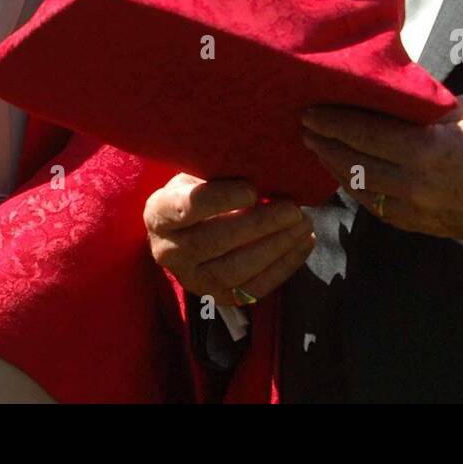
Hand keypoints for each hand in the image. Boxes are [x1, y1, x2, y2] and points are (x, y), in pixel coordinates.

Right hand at [144, 173, 315, 310]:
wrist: (184, 231)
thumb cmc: (197, 191)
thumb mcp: (197, 174)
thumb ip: (220, 173)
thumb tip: (262, 166)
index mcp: (159, 214)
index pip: (187, 208)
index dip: (220, 199)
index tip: (252, 190)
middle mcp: (168, 251)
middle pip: (214, 242)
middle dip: (259, 225)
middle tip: (293, 209)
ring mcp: (192, 280)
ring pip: (234, 270)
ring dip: (275, 248)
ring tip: (303, 224)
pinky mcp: (217, 297)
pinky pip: (253, 289)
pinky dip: (284, 267)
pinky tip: (303, 243)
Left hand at [301, 94, 462, 242]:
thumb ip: (423, 107)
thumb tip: (388, 93)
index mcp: (426, 151)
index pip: (362, 133)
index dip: (332, 121)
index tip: (310, 109)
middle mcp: (415, 186)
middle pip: (353, 163)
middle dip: (324, 143)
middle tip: (303, 125)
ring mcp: (419, 212)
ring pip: (361, 189)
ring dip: (335, 167)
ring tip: (317, 146)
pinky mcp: (424, 226)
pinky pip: (378, 207)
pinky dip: (357, 188)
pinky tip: (347, 174)